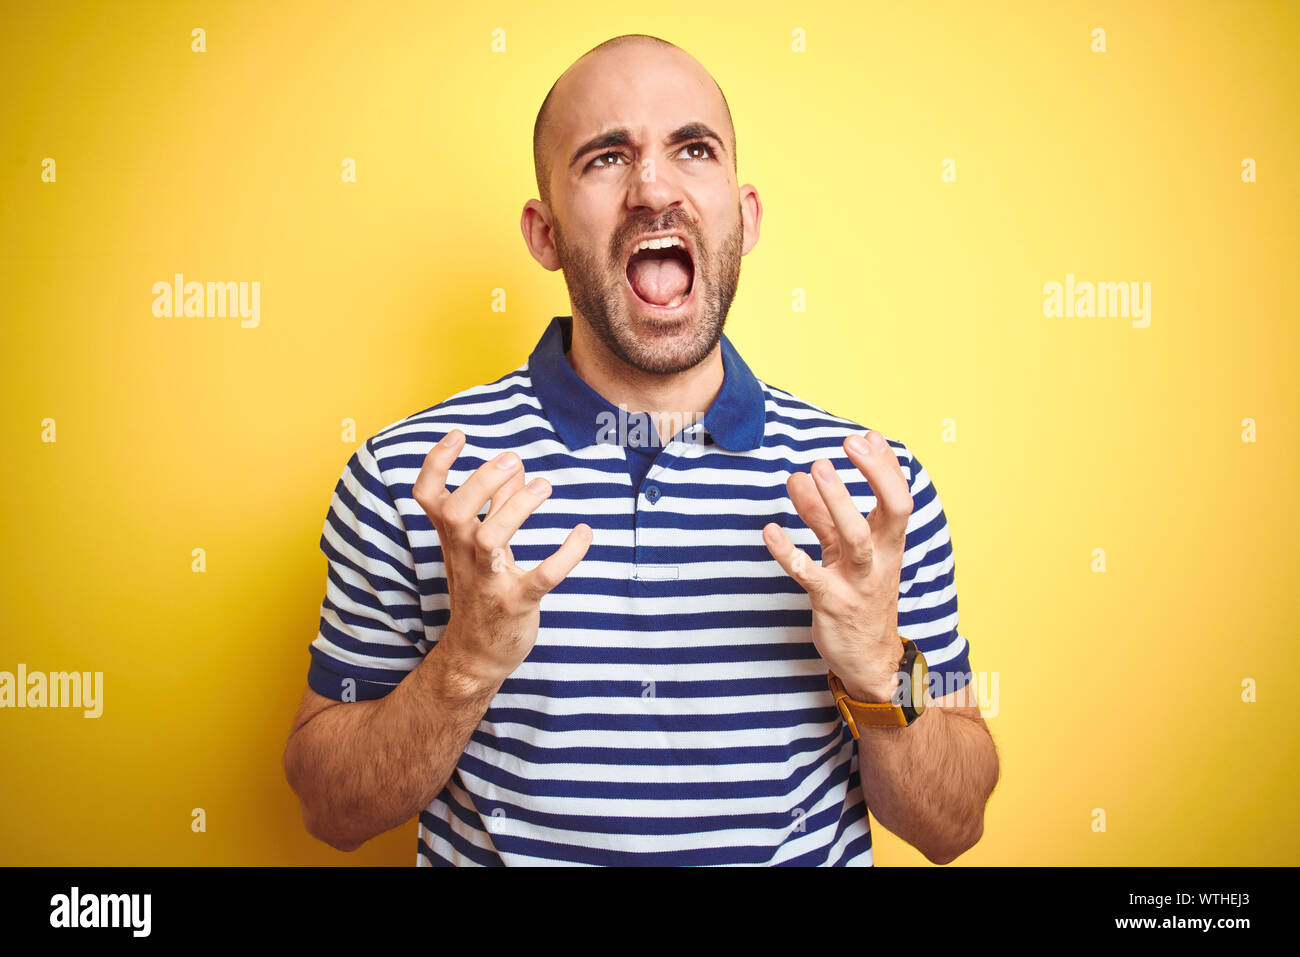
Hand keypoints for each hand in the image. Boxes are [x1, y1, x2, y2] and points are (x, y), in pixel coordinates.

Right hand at [413, 429, 591, 684]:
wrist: (475, 655)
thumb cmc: (479, 591)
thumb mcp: (480, 547)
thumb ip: (496, 505)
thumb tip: (516, 467)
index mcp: (452, 539)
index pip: (427, 496)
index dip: (435, 463)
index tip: (459, 434)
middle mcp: (464, 556)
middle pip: (455, 512)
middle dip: (481, 482)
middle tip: (511, 458)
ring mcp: (488, 582)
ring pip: (491, 539)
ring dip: (517, 508)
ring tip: (544, 486)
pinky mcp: (516, 604)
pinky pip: (542, 578)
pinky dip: (566, 555)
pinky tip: (584, 533)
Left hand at [762, 430, 912, 702]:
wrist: (869, 659)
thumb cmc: (858, 596)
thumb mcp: (842, 552)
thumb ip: (821, 515)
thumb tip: (799, 476)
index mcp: (890, 543)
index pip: (899, 497)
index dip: (885, 466)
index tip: (866, 436)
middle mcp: (882, 559)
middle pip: (892, 511)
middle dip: (874, 475)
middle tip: (848, 444)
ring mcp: (859, 582)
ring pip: (855, 539)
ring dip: (836, 503)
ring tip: (813, 470)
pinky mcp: (833, 604)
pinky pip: (811, 575)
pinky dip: (789, 553)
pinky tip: (769, 531)